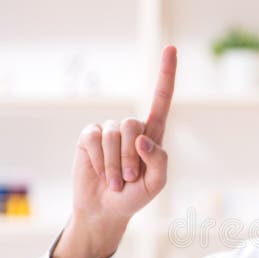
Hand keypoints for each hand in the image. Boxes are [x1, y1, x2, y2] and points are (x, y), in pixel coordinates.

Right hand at [51, 46, 176, 257]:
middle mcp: (131, 128)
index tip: (171, 48)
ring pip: (113, 134)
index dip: (166, 74)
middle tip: (128, 178)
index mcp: (153, 134)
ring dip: (113, 163)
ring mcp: (108, 130)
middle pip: (133, 124)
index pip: (161, 99)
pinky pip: (93, 138)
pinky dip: (97, 160)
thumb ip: (159, 161)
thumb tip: (143, 139)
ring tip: (115, 180)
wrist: (105, 209)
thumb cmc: (135, 196)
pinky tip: (97, 170)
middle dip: (129, 157)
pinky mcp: (88, 136)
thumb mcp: (156, 184)